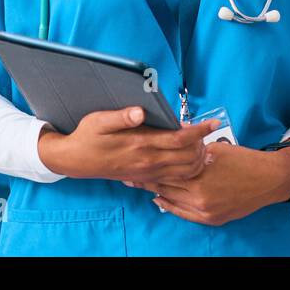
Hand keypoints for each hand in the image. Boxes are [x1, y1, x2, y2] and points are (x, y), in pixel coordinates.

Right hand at [37, 106, 217, 182]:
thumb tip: (140, 111)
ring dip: (197, 158)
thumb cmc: (87, 136)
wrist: (75, 161)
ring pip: (184, 170)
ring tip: (201, 144)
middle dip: (202, 144)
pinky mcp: (144, 178)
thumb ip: (122, 116)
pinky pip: (173, 178)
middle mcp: (148, 161)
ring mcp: (147, 172)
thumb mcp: (99, 121)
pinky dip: (185, 170)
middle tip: (208, 131)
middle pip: (188, 156)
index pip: (180, 138)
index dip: (199, 131)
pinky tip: (187, 159)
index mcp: (141, 144)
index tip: (213, 122)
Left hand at [127, 141, 289, 225]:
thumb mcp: (215, 148)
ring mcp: (205, 209)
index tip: (133, 160)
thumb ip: (192, 148)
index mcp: (199, 173)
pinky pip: (184, 214)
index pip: (165, 170)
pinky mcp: (212, 218)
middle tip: (129, 173)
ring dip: (155, 192)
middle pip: (165, 185)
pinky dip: (170, 206)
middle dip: (146, 179)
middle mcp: (200, 194)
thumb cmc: (243, 159)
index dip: (148, 166)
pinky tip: (159, 200)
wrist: (269, 180)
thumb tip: (173, 138)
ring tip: (139, 185)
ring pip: (172, 200)